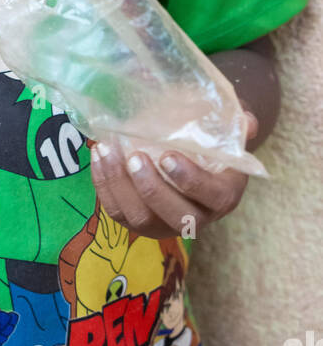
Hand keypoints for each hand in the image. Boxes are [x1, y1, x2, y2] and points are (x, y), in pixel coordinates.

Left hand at [88, 112, 258, 239]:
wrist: (193, 160)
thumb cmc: (211, 143)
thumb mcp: (227, 131)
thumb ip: (237, 125)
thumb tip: (248, 121)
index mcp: (224, 195)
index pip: (212, 197)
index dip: (190, 181)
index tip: (168, 156)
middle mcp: (197, 218)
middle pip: (176, 217)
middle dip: (152, 189)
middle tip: (135, 157)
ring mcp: (164, 225)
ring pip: (140, 218)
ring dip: (119, 185)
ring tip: (106, 150)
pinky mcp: (138, 223)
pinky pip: (117, 213)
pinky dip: (103, 186)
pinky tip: (97, 156)